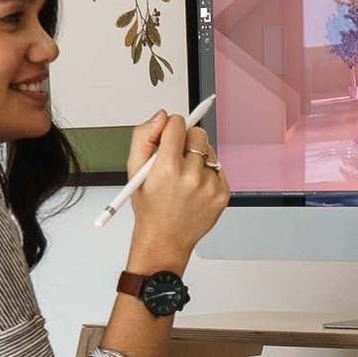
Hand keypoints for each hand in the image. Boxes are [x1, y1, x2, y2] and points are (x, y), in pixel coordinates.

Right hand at [124, 110, 229, 263]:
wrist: (164, 239)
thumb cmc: (149, 207)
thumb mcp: (134, 170)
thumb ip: (144, 137)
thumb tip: (161, 117)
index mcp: (168, 168)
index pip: (178, 124)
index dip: (171, 128)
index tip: (169, 137)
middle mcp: (192, 176)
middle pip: (198, 133)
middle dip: (187, 140)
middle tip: (176, 157)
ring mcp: (210, 186)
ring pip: (210, 150)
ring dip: (198, 156)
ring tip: (184, 176)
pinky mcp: (223, 193)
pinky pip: (218, 168)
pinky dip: (207, 172)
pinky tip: (194, 187)